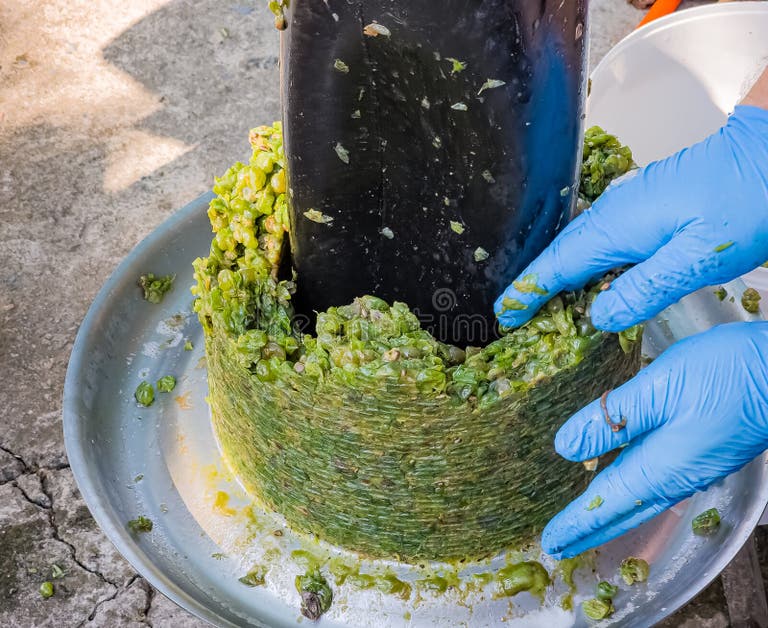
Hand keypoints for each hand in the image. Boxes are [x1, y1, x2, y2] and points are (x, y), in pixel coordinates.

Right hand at [494, 105, 767, 332]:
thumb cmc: (749, 198)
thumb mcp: (697, 259)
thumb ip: (643, 290)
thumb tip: (599, 316)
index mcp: (618, 227)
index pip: (557, 266)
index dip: (529, 292)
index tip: (506, 314)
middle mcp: (615, 211)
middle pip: (561, 253)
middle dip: (535, 284)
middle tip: (515, 314)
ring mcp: (629, 202)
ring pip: (579, 243)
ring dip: (558, 272)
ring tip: (543, 300)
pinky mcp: (646, 201)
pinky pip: (600, 235)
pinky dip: (584, 259)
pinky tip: (592, 276)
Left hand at [541, 322, 767, 557]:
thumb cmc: (727, 376)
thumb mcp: (658, 391)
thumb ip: (612, 419)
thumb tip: (566, 448)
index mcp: (660, 467)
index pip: (606, 503)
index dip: (576, 522)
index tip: (551, 542)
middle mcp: (676, 475)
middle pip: (624, 511)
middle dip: (591, 528)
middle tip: (562, 544)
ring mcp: (693, 465)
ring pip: (641, 499)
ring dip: (610, 513)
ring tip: (588, 520)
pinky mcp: (704, 449)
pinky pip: (657, 483)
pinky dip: (632, 493)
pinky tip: (628, 481)